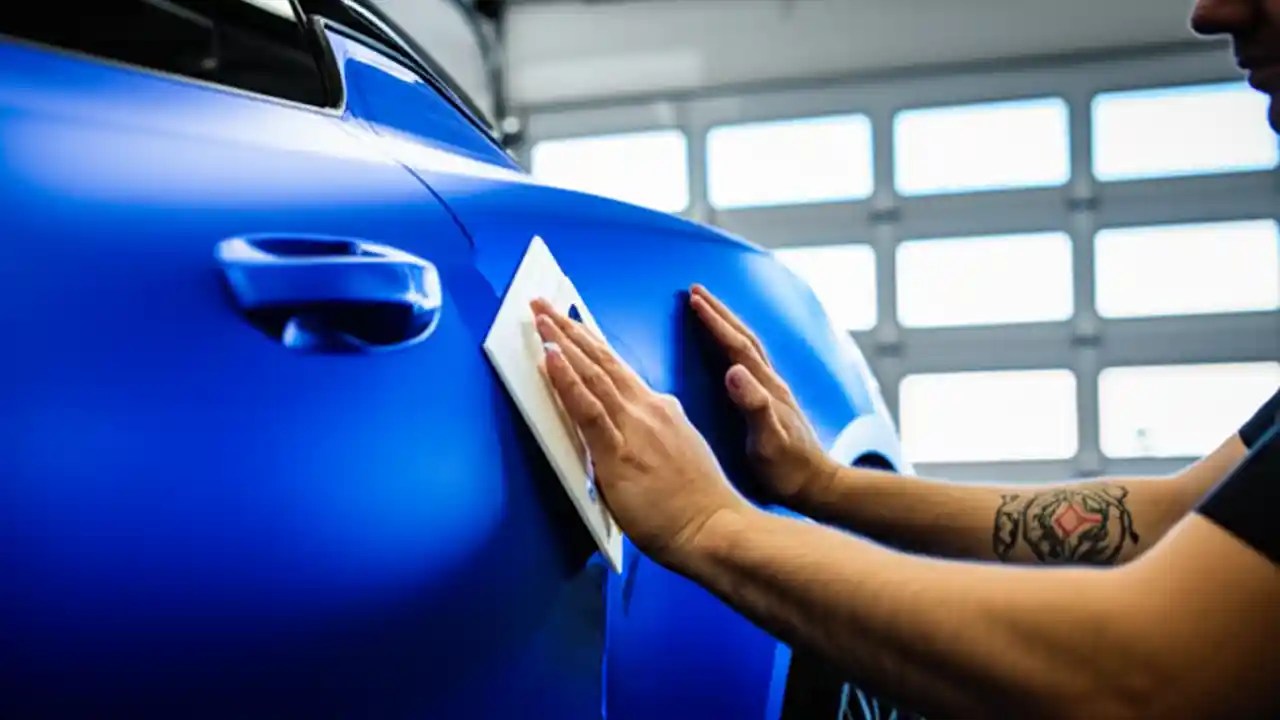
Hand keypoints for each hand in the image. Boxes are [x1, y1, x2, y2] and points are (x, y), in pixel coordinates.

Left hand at [531, 299, 750, 570]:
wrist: (713, 527)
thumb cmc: (697, 502)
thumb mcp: (680, 450)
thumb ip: (658, 432)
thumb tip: (643, 423)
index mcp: (660, 409)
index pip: (617, 369)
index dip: (590, 344)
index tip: (571, 323)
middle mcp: (646, 409)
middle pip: (600, 361)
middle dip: (568, 329)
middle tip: (543, 305)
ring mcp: (633, 428)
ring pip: (591, 375)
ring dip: (562, 342)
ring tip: (540, 317)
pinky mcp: (618, 452)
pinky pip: (587, 409)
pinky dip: (567, 380)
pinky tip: (551, 356)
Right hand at [688, 285, 838, 505]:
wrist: (817, 485)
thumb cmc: (788, 470)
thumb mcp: (767, 441)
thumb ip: (752, 405)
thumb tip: (733, 371)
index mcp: (764, 389)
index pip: (735, 347)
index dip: (714, 322)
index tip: (692, 300)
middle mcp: (771, 383)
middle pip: (743, 338)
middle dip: (719, 312)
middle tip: (695, 291)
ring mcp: (774, 391)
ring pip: (749, 347)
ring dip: (728, 324)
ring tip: (709, 309)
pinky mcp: (773, 401)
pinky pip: (751, 362)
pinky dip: (737, 345)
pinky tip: (731, 350)